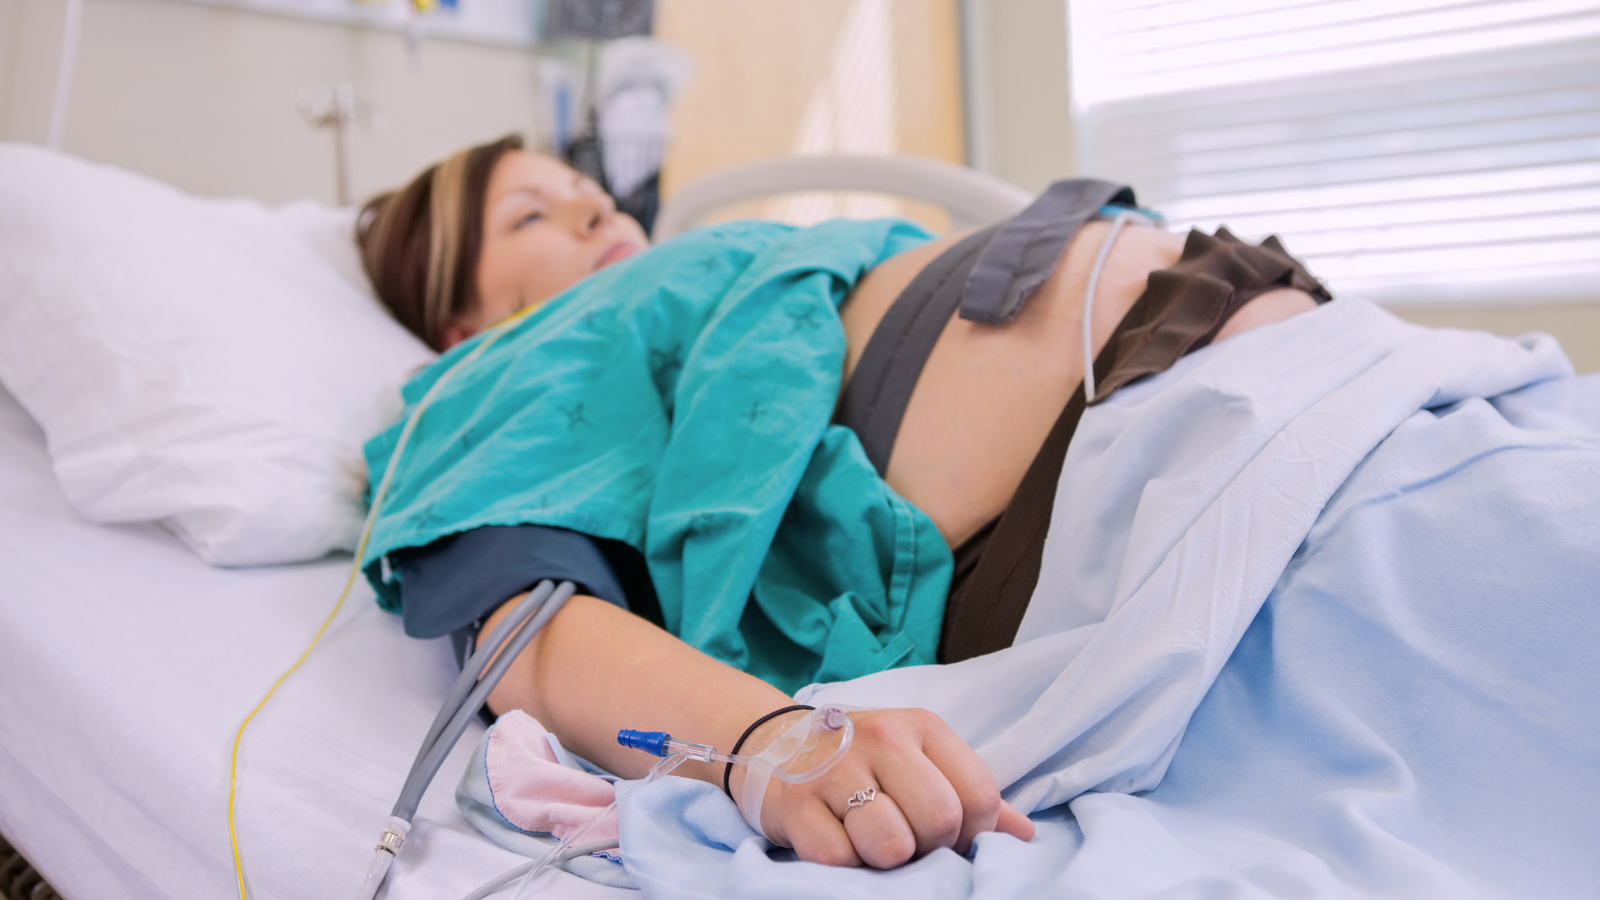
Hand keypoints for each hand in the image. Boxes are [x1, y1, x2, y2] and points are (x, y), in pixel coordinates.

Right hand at [729, 708, 1035, 867]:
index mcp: (922, 728)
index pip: (979, 795)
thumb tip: (1025, 834)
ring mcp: (835, 771)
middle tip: (908, 841)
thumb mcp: (918, 759)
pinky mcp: (796, 806)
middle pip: (941, 819)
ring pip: (892, 845)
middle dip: (930, 847)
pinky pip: (840, 859)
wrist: (772, 744)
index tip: (947, 836)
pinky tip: (836, 839)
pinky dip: (844, 863)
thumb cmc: (861, 759)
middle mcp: (881, 740)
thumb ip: (969, 793)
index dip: (972, 833)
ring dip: (885, 859)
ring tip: (870, 841)